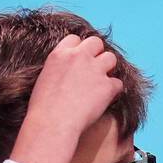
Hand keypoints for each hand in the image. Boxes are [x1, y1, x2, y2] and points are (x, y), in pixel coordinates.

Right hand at [10, 35, 123, 162]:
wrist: (53, 123)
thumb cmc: (43, 109)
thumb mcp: (45, 79)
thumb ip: (58, 69)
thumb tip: (67, 74)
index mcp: (60, 53)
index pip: (75, 39)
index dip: (79, 50)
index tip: (79, 62)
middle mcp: (78, 57)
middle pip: (96, 43)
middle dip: (97, 54)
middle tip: (95, 70)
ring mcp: (94, 70)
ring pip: (111, 58)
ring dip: (109, 69)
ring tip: (102, 84)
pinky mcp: (107, 86)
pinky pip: (118, 83)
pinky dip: (114, 91)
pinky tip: (107, 100)